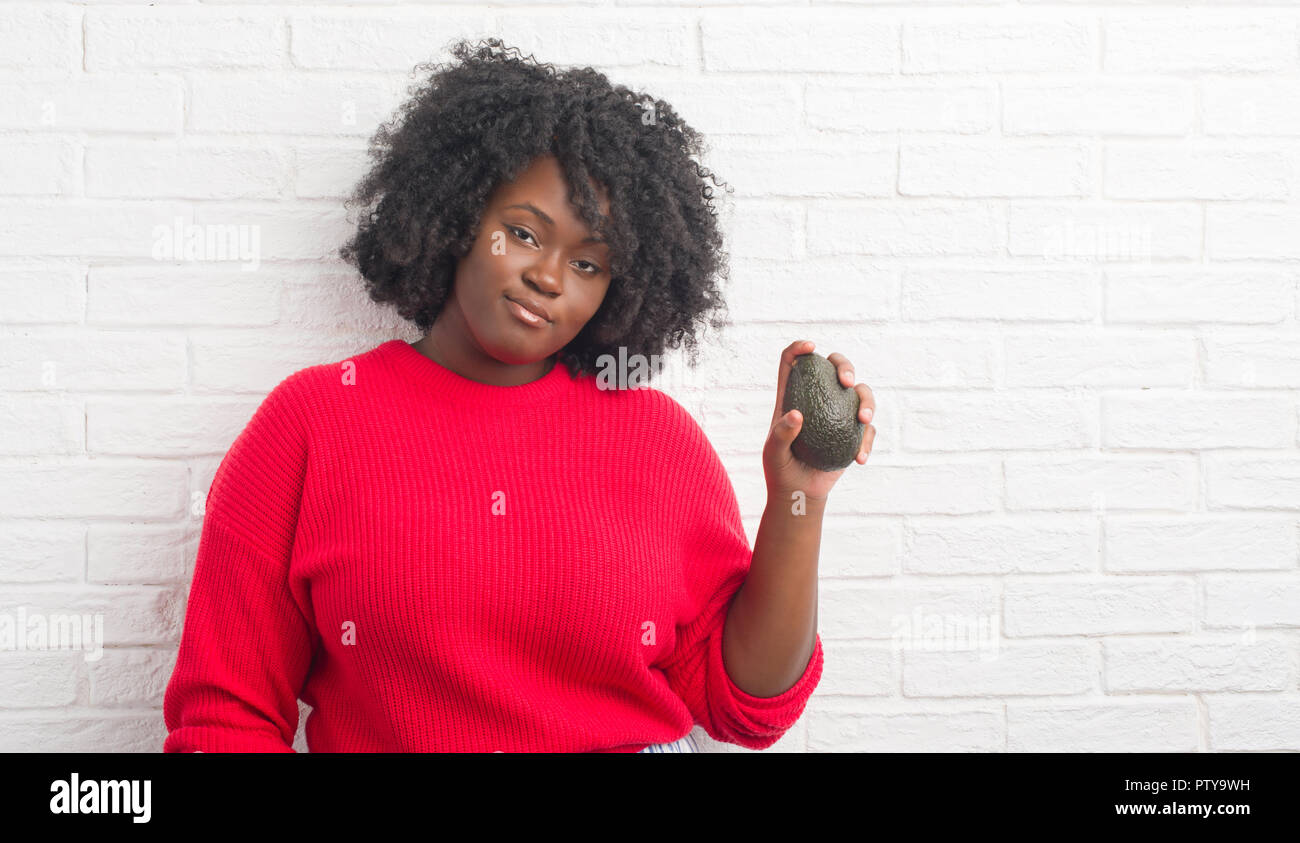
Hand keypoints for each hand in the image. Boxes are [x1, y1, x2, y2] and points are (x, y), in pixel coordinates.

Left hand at [762, 340, 875, 502]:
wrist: (798, 492)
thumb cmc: (780, 469)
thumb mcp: (773, 453)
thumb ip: (781, 434)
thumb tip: (796, 415)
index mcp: (793, 396)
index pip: (794, 362)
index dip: (800, 348)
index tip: (811, 347)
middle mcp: (819, 399)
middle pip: (835, 368)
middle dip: (845, 366)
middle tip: (846, 381)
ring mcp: (839, 414)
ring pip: (860, 392)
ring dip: (867, 400)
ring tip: (864, 420)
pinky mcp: (853, 434)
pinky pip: (868, 430)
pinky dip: (867, 441)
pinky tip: (859, 458)